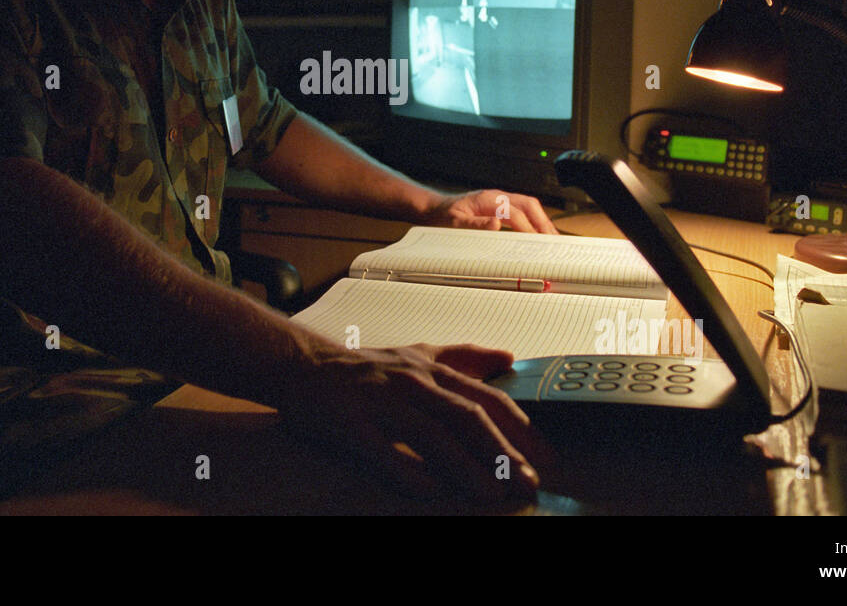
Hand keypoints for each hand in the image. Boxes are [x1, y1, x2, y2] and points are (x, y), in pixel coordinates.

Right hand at [278, 342, 555, 503]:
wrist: (300, 364)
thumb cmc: (364, 367)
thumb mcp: (417, 353)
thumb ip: (463, 357)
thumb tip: (508, 356)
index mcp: (430, 369)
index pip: (485, 398)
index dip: (519, 428)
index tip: (545, 457)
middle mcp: (410, 382)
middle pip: (466, 417)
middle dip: (501, 452)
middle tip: (526, 482)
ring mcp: (379, 401)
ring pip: (430, 434)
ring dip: (465, 466)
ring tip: (491, 493)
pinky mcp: (348, 422)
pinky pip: (381, 449)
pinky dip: (406, 469)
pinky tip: (429, 490)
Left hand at [422, 188, 558, 233]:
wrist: (435, 209)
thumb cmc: (444, 216)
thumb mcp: (453, 223)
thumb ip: (474, 224)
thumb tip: (496, 224)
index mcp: (487, 199)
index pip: (514, 212)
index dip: (527, 227)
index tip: (535, 243)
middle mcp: (498, 196)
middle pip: (529, 204)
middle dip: (543, 222)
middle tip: (553, 242)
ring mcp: (501, 200)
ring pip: (530, 206)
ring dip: (542, 222)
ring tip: (552, 240)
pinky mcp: (502, 206)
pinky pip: (524, 211)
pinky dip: (535, 222)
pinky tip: (540, 234)